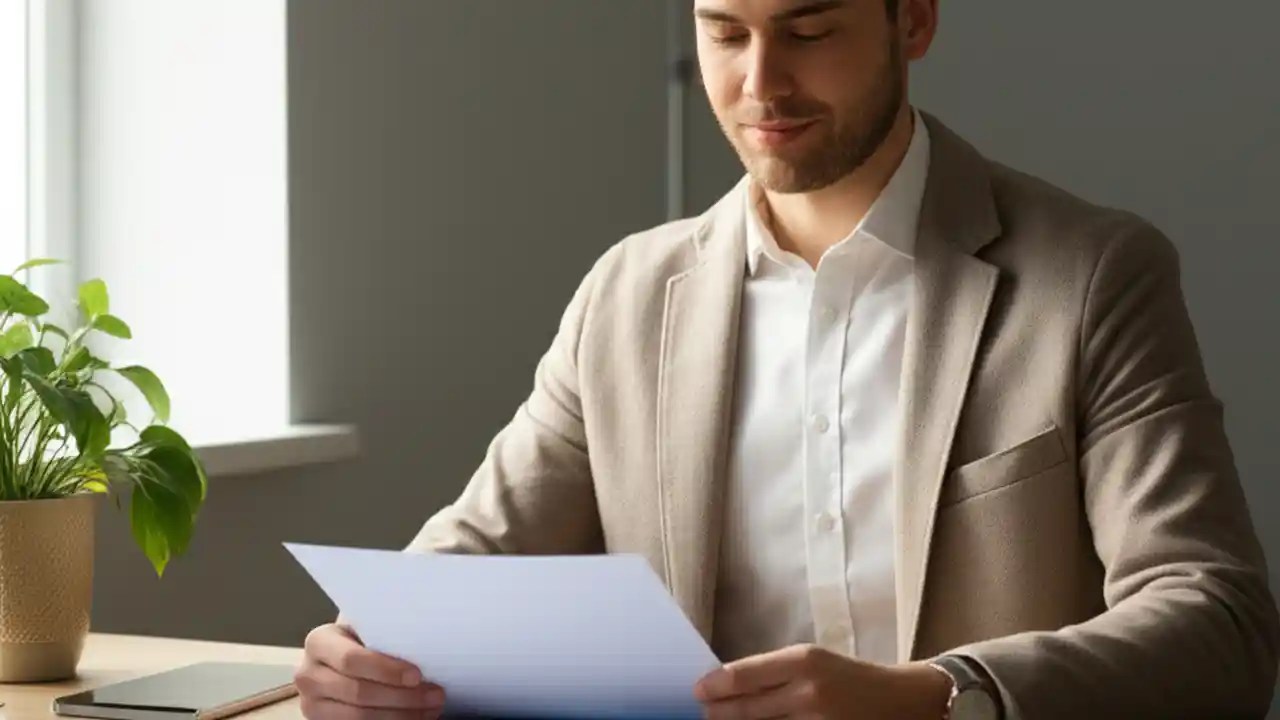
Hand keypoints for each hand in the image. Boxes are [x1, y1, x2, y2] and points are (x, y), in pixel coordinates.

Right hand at [295, 622, 446, 718]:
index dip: (386, 670)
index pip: (352, 660)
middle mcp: (308, 674)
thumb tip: (427, 636)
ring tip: (431, 709)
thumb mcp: (369, 625)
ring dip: (401, 716)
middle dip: (402, 697)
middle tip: (436, 695)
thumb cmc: (366, 636)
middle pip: (358, 693)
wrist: (347, 657)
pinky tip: (414, 718)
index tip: (418, 675)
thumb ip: (385, 629)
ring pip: (359, 717)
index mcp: (319, 641)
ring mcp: (312, 704)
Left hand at [694, 644, 950, 719]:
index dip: (715, 687)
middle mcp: (808, 693)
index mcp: (803, 661)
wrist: (902, 700)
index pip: (745, 676)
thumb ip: (773, 673)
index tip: (697, 691)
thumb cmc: (849, 677)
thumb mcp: (812, 661)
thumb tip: (726, 686)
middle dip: (719, 714)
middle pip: (748, 710)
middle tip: (703, 714)